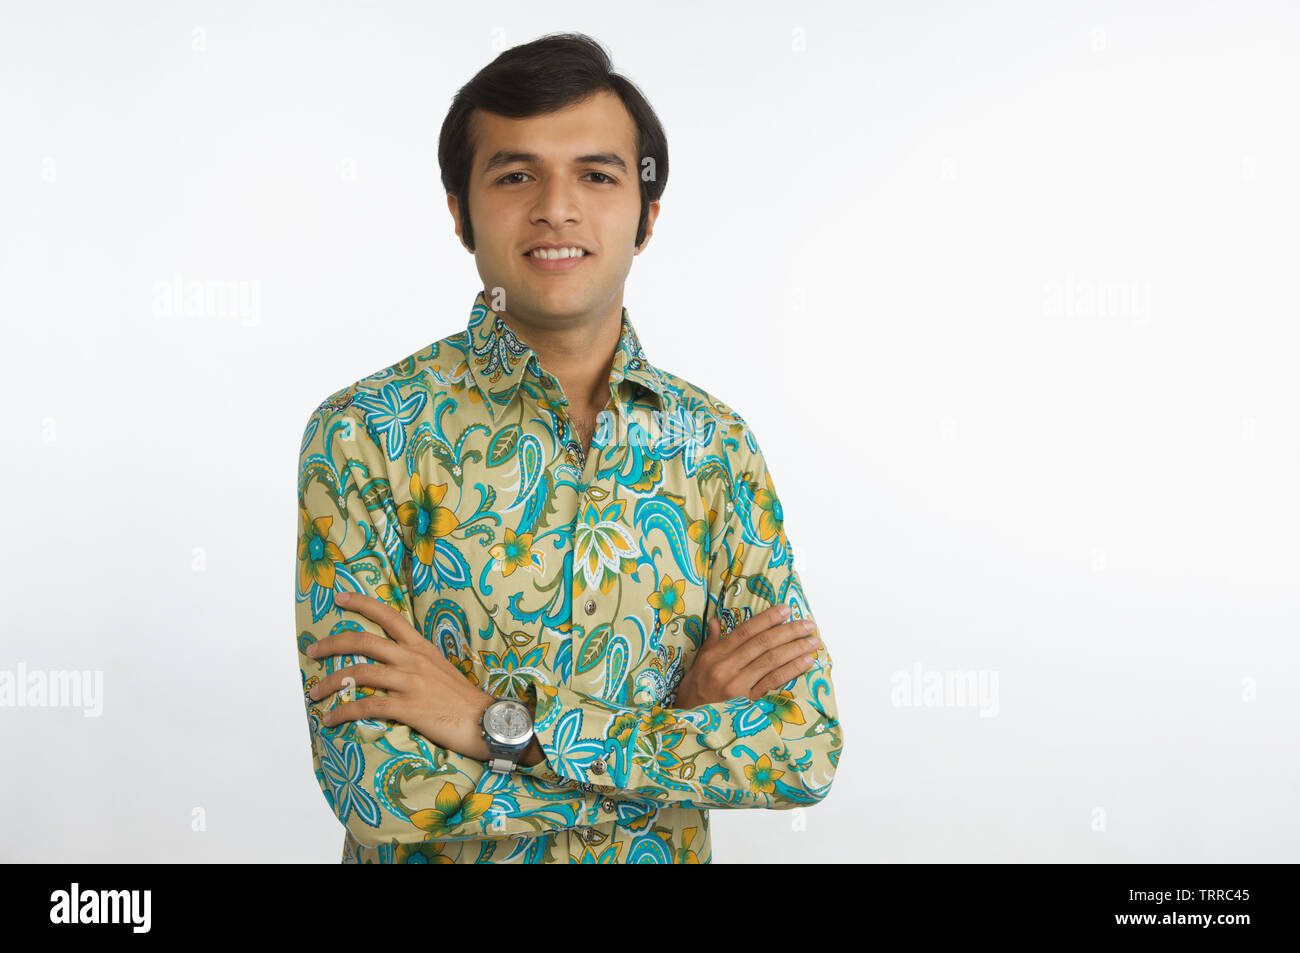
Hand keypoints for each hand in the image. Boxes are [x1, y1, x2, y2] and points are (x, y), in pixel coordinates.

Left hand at [305, 590, 493, 757]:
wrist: (488, 722)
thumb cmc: (464, 701)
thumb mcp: (441, 670)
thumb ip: (417, 664)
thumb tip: (393, 666)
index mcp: (421, 648)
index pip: (389, 617)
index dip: (361, 604)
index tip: (339, 598)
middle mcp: (413, 660)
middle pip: (364, 642)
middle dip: (332, 644)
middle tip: (311, 649)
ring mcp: (410, 683)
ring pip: (359, 674)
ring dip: (329, 683)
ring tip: (313, 693)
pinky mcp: (409, 708)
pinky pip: (366, 706)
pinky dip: (343, 712)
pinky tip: (330, 719)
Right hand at [674, 604, 821, 707]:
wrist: (688, 724)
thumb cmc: (695, 694)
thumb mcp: (698, 665)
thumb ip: (711, 642)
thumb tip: (714, 621)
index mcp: (715, 655)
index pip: (746, 631)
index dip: (767, 618)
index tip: (786, 609)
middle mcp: (726, 667)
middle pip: (763, 643)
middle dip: (788, 631)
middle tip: (808, 624)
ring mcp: (737, 685)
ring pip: (771, 660)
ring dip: (795, 649)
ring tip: (813, 642)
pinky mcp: (747, 702)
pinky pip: (773, 682)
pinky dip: (792, 669)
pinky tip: (806, 662)